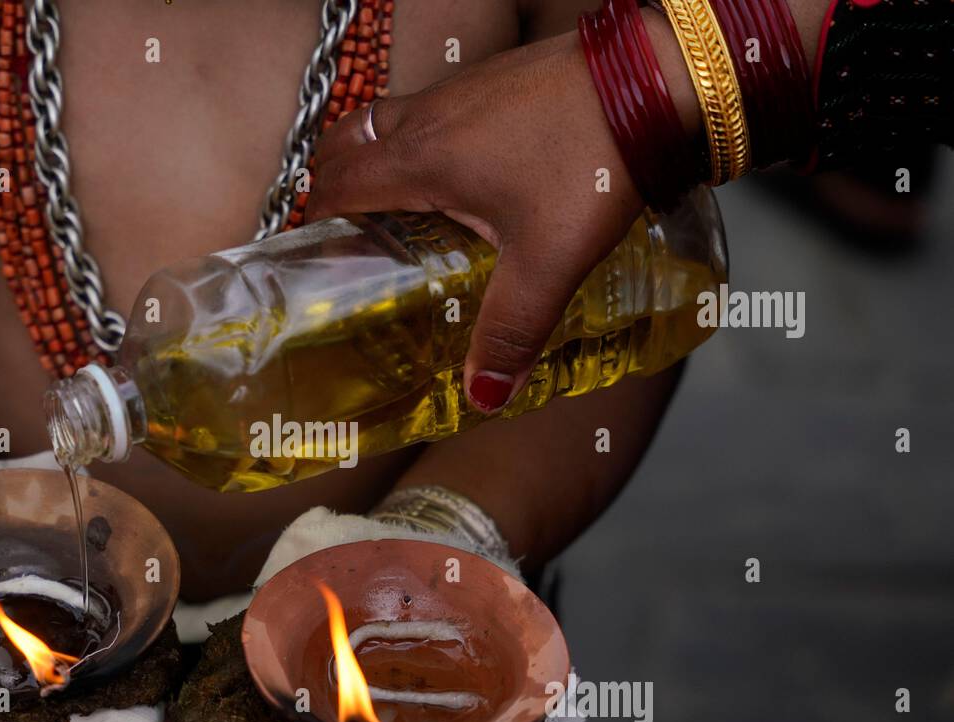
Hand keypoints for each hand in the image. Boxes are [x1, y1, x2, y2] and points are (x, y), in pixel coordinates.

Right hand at [305, 30, 644, 413]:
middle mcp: (425, 116)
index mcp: (418, 158)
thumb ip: (512, 330)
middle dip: (332, 186)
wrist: (654, 78)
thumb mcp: (549, 260)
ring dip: (374, 157)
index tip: (316, 256)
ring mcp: (459, 90)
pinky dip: (417, 139)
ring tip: (395, 205)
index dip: (315, 222)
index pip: (334, 186)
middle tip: (347, 233)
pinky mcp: (494, 79)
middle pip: (346, 143)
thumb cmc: (594, 160)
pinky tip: (460, 174)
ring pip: (385, 120)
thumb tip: (483, 395)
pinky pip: (429, 108)